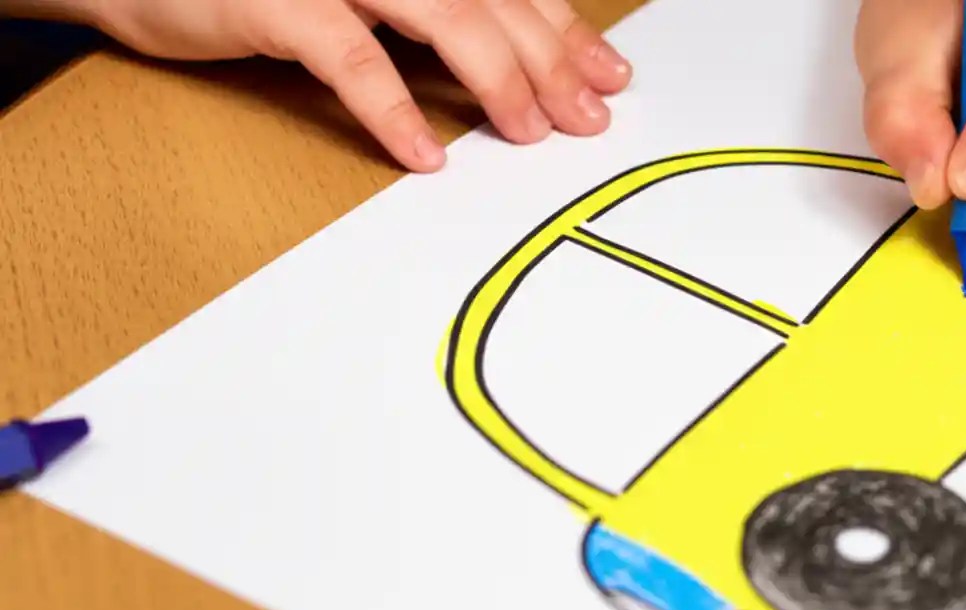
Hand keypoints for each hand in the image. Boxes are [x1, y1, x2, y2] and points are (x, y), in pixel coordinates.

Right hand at [73, 0, 632, 172]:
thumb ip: (424, 14)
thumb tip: (506, 58)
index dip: (561, 27)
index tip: (604, 73)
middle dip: (548, 58)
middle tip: (586, 114)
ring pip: (442, 13)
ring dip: (496, 76)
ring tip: (530, 130)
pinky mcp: (275, 1)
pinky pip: (348, 56)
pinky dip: (391, 107)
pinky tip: (424, 153)